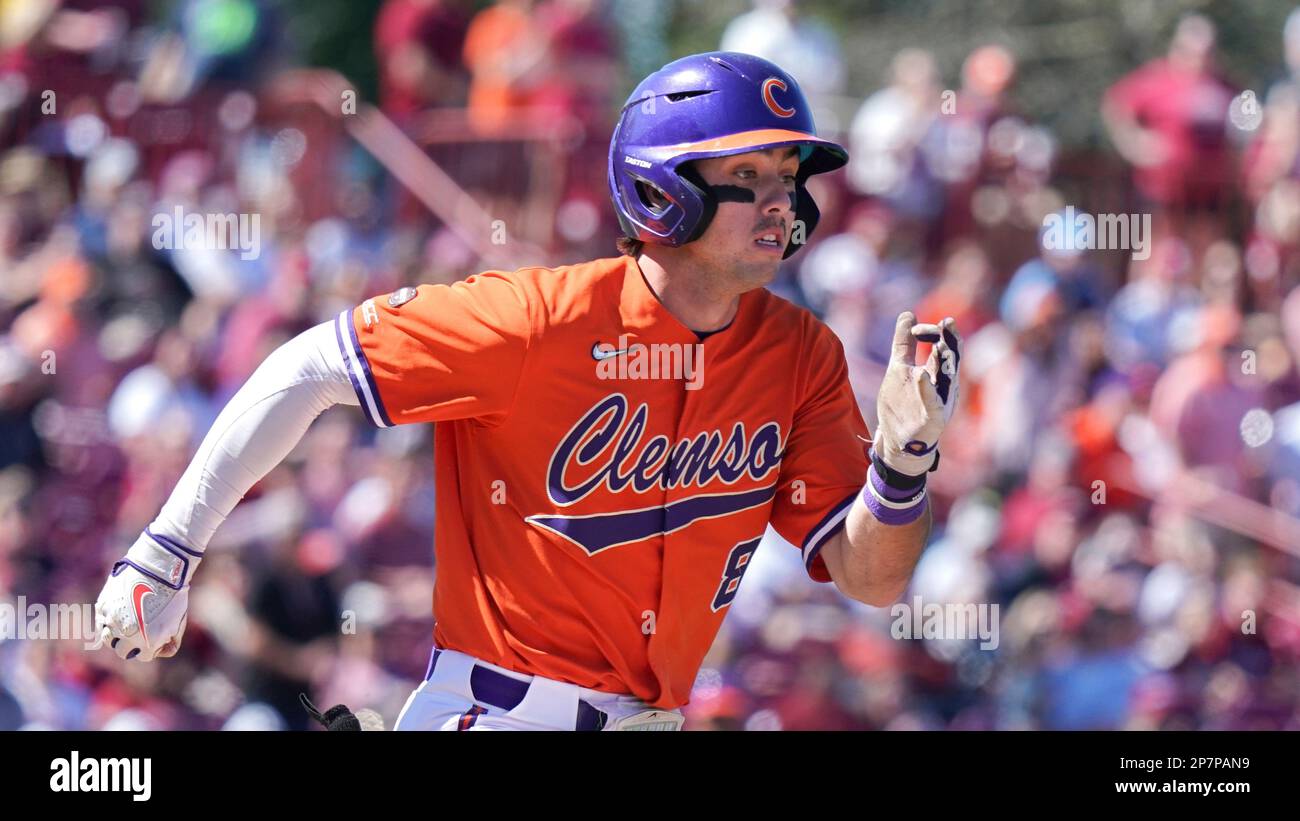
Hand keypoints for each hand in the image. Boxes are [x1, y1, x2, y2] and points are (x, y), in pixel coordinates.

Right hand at [90, 530, 201, 661]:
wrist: (159, 568)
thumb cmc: (173, 595)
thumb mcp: (178, 622)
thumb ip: (171, 642)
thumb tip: (161, 651)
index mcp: (148, 642)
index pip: (144, 656)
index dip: (150, 648)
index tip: (155, 637)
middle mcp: (127, 636)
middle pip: (123, 651)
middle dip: (132, 645)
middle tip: (140, 631)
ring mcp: (113, 621)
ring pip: (108, 640)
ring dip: (117, 636)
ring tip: (128, 623)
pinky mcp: (103, 607)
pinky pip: (101, 623)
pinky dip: (108, 622)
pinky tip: (119, 614)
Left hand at [873, 311, 961, 475]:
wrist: (902, 444)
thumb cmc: (905, 406)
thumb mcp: (901, 370)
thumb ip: (904, 344)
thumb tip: (908, 314)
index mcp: (936, 373)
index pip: (943, 346)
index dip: (934, 332)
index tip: (918, 327)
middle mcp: (942, 385)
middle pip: (951, 359)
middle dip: (950, 340)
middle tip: (946, 324)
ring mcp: (939, 401)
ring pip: (947, 378)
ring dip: (944, 359)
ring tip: (940, 342)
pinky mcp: (931, 418)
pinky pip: (932, 402)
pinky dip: (927, 389)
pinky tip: (921, 375)